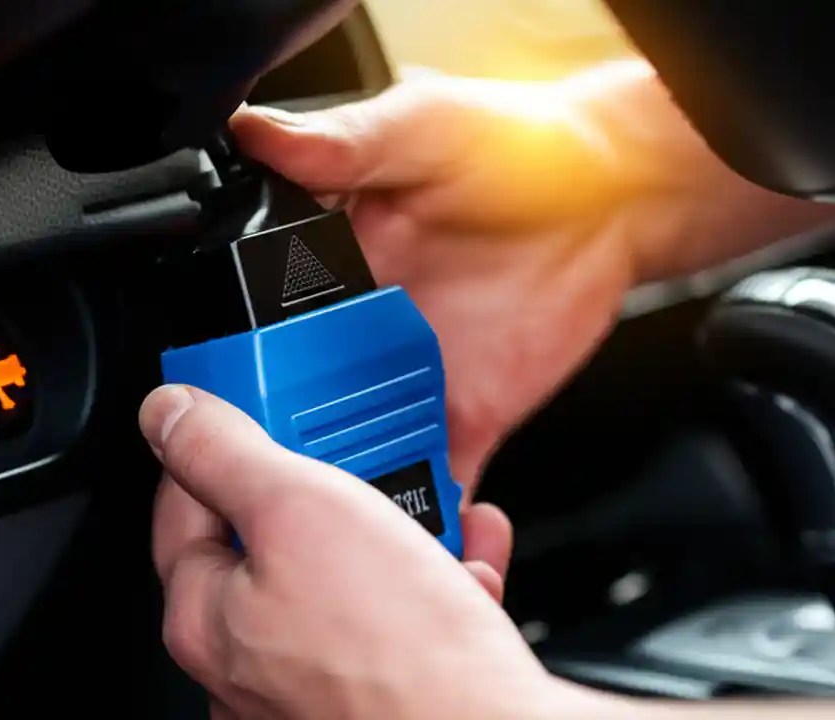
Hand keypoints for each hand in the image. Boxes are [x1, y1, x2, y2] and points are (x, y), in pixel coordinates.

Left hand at [141, 384, 597, 718]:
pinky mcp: (386, 696)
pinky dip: (438, 579)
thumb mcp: (295, 510)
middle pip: (273, 541)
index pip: (183, 507)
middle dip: (326, 486)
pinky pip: (403, 621)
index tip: (250, 408)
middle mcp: (254, 667)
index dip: (216, 443)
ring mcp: (321, 688)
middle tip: (353, 454)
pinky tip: (468, 556)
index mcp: (207, 622)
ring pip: (346, 578)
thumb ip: (222, 454)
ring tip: (429, 505)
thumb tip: (167, 415)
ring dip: (394, 529)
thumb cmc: (397, 657)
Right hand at [231, 60, 834, 491]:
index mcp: (330, 273)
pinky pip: (435, 484)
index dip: (235, 374)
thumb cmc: (514, 147)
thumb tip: (258, 135)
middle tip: (268, 489)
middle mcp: (356, 339)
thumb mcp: (418, 129)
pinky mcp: (466, 418)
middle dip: (275, 454)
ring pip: (351, 460)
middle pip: (291, 413)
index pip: (258, 336)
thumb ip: (340, 142)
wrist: (610, 195)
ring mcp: (409, 385)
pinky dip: (423, 521)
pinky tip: (409, 540)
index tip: (225, 406)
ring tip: (327, 531)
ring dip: (336, 495)